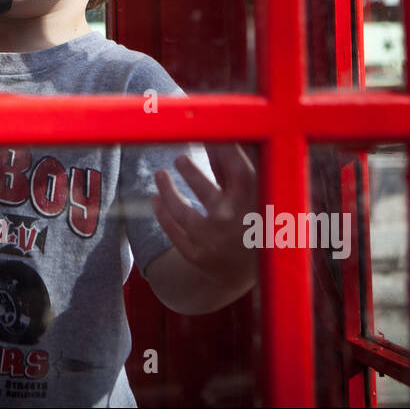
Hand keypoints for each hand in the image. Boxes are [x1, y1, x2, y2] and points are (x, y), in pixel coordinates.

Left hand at [151, 149, 257, 283]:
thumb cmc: (248, 222)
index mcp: (253, 204)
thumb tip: (214, 136)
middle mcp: (234, 223)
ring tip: (160, 174)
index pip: (239, 172)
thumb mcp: (247, 198)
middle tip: (179, 159)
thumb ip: (230, 171)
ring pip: (183, 213)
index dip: (224, 151)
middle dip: (192, 174)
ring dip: (168, 191)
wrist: (245, 273)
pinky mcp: (196, 255)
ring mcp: (214, 241)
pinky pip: (174, 231)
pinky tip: (156, 198)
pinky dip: (162, 213)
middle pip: (209, 194)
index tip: (209, 135)